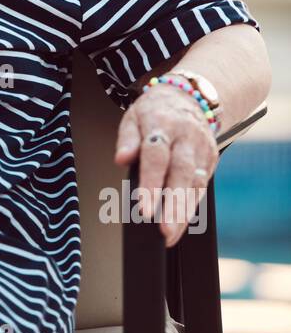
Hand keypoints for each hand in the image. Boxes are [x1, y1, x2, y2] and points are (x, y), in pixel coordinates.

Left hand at [113, 84, 218, 247]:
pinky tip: (181, 225)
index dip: (151, 183)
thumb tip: (121, 158)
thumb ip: (127, 139)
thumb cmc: (156, 111)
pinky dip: (192, 207)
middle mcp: (186, 137)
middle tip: (164, 231)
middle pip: (181, 173)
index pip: (156, 156)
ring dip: (184, 212)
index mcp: (163, 124)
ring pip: (195, 184)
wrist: (190, 97)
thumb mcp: (133, 116)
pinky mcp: (210, 160)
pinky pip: (201, 186)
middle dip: (173, 205)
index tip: (144, 208)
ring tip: (171, 235)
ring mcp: (201, 149)